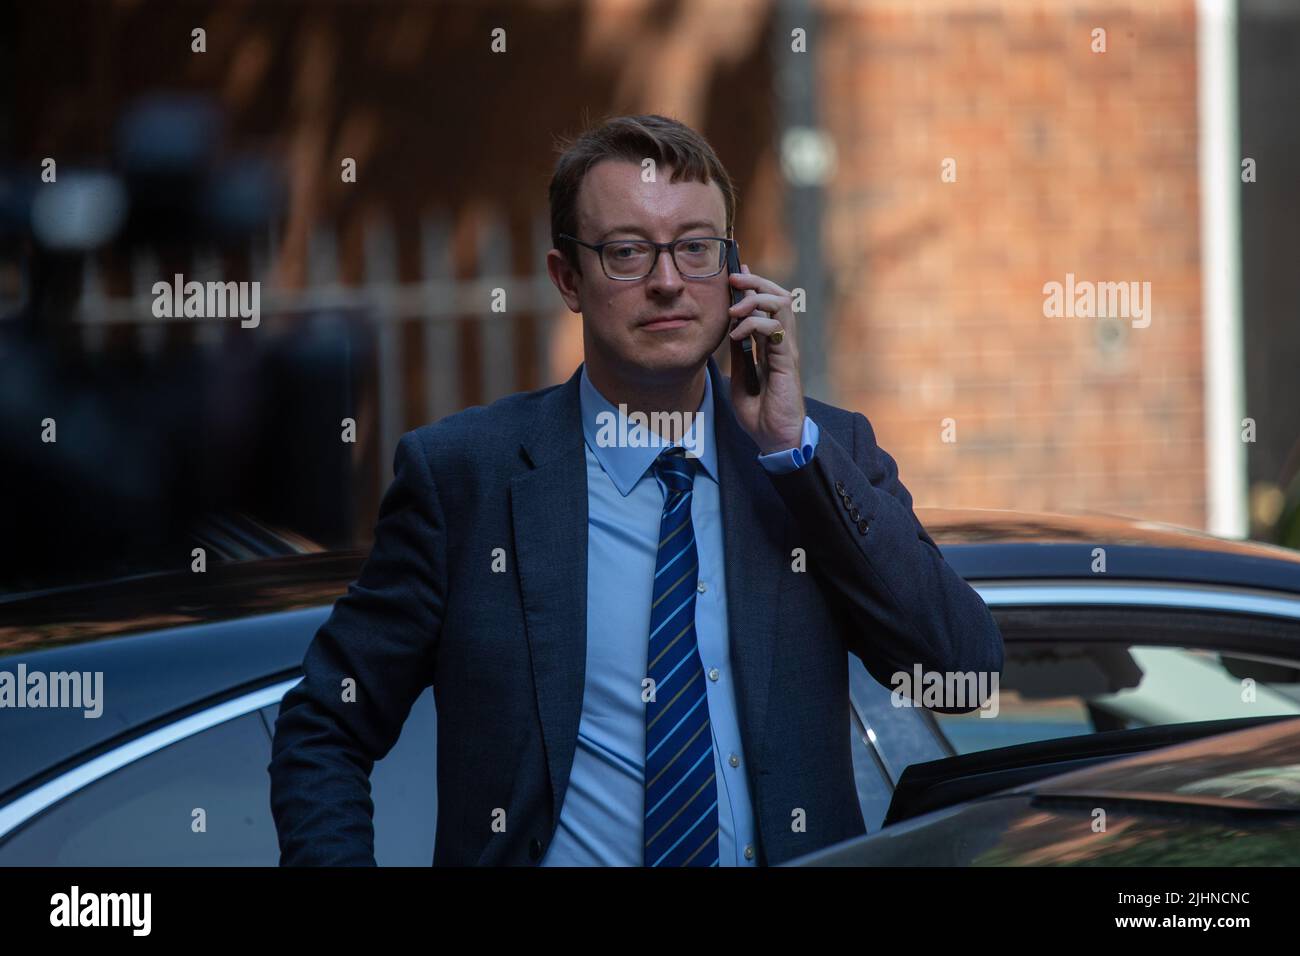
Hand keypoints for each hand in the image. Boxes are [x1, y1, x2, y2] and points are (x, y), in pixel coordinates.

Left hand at [727, 263, 805, 454]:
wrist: (774, 438)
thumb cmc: (760, 413)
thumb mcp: (740, 378)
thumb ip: (738, 355)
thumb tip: (728, 332)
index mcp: (771, 345)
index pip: (767, 304)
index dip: (753, 285)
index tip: (735, 273)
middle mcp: (782, 342)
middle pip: (778, 296)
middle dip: (755, 282)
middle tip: (733, 279)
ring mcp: (787, 349)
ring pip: (781, 304)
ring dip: (755, 299)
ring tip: (733, 310)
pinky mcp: (787, 360)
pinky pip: (776, 328)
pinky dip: (754, 324)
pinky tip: (736, 336)